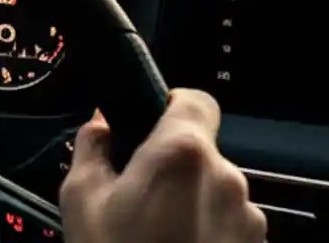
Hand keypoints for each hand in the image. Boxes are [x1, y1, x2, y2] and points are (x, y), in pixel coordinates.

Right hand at [60, 89, 266, 242]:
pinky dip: (204, 234)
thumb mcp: (80, 200)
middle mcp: (227, 180)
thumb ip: (92, 147)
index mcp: (183, 154)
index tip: (146, 127)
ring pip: (214, 192)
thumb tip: (102, 125)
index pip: (196, 99)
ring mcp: (248, 221)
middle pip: (201, 151)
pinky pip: (227, 226)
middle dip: (171, 166)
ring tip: (153, 235)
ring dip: (190, 203)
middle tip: (134, 196)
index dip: (170, 106)